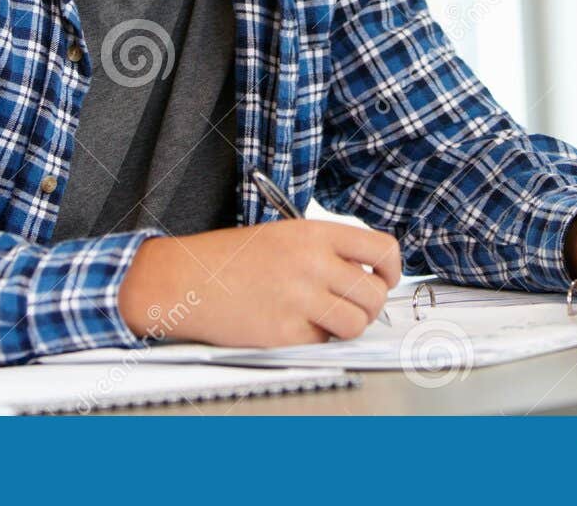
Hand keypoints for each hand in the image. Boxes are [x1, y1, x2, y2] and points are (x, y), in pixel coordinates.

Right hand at [117, 220, 402, 346]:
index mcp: (314, 233)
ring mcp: (299, 298)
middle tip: (352, 306)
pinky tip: (293, 326)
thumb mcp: (283, 235)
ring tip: (324, 320)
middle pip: (375, 294)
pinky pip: (324, 343)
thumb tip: (367, 275)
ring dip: (346, 327)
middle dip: (369, 305)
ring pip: (356, 323)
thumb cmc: (230, 259)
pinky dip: (315, 340)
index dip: (392, 270)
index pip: (382, 249)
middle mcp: (312, 263)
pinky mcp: (284, 332)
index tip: (385, 278)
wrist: (185, 279)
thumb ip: (326, 250)